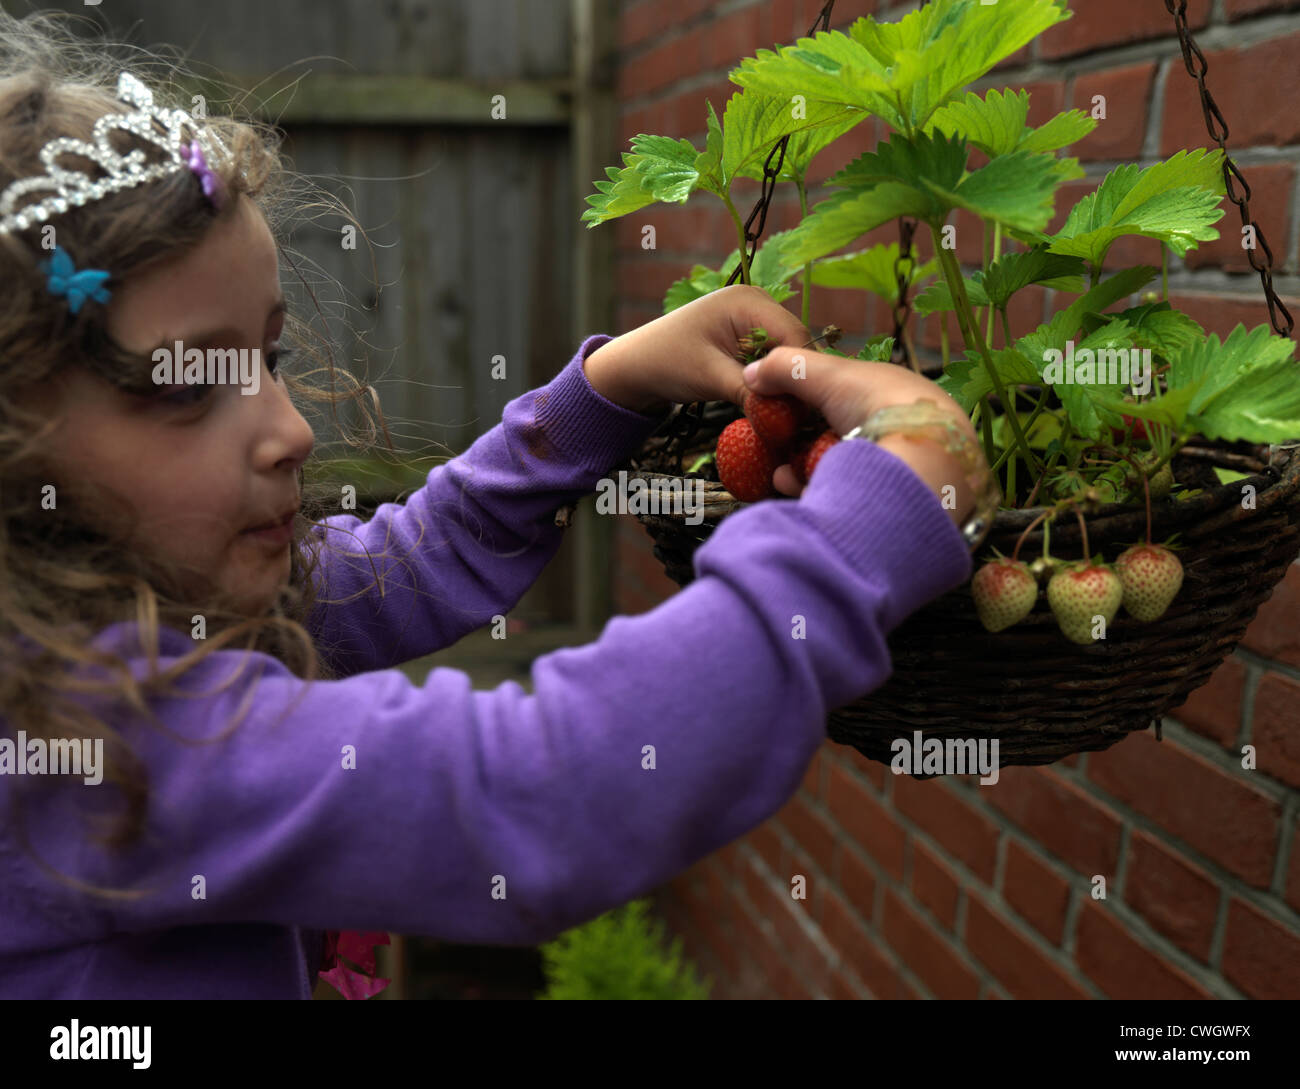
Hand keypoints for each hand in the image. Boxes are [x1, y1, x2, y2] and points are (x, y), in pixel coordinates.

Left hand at [582, 284, 810, 414]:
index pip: (796, 337)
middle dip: (794, 379)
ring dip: (782, 382)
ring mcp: (753, 317)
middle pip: (794, 345)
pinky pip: (771, 358)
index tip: (803, 410)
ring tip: (781, 413)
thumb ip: (753, 393)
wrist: (636, 363)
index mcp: (748, 301)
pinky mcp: (747, 335)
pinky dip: (770, 380)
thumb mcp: (712, 378)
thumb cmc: (667, 362)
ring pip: (785, 354)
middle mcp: (757, 302)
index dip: (801, 373)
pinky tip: (766, 401)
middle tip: (794, 417)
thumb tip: (790, 416)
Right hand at [742, 345, 983, 524]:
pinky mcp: (890, 499)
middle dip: (801, 441)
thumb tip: (750, 373)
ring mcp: (898, 466)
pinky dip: (817, 489)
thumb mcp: (826, 374)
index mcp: (896, 393)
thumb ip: (786, 367)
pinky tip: (792, 488)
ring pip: (841, 466)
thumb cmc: (877, 404)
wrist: (919, 462)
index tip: (781, 410)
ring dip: (803, 468)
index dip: (811, 400)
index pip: (848, 394)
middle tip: (774, 448)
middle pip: (840, 433)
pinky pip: (846, 492)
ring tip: (779, 475)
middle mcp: (900, 428)